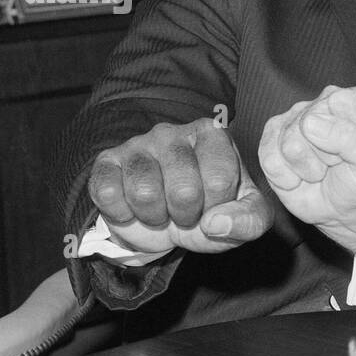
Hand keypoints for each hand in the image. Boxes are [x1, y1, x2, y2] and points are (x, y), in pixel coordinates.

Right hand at [89, 118, 271, 253]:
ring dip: (155, 216)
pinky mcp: (106, 162)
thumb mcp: (243, 217)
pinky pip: (108, 194)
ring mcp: (137, 144)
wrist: (165, 220)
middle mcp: (173, 131)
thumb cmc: (210, 211)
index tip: (213, 205)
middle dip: (186, 215)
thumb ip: (249, 220)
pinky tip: (133, 207)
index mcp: (213, 135)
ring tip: (161, 209)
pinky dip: (122, 214)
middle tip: (185, 211)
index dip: (217, 207)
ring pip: (144, 193)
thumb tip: (217, 223)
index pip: (219, 179)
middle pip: (183, 190)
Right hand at [258, 85, 355, 237]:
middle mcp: (323, 102)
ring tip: (320, 171)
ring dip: (308, 169)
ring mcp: (294, 118)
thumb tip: (309, 124)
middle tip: (337, 163)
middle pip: (311, 122)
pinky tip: (300, 177)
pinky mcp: (271, 139)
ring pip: (290, 144)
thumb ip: (350, 138)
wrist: (341, 209)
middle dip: (327, 154)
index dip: (349, 133)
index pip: (343, 101)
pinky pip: (270, 159)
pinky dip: (288, 178)